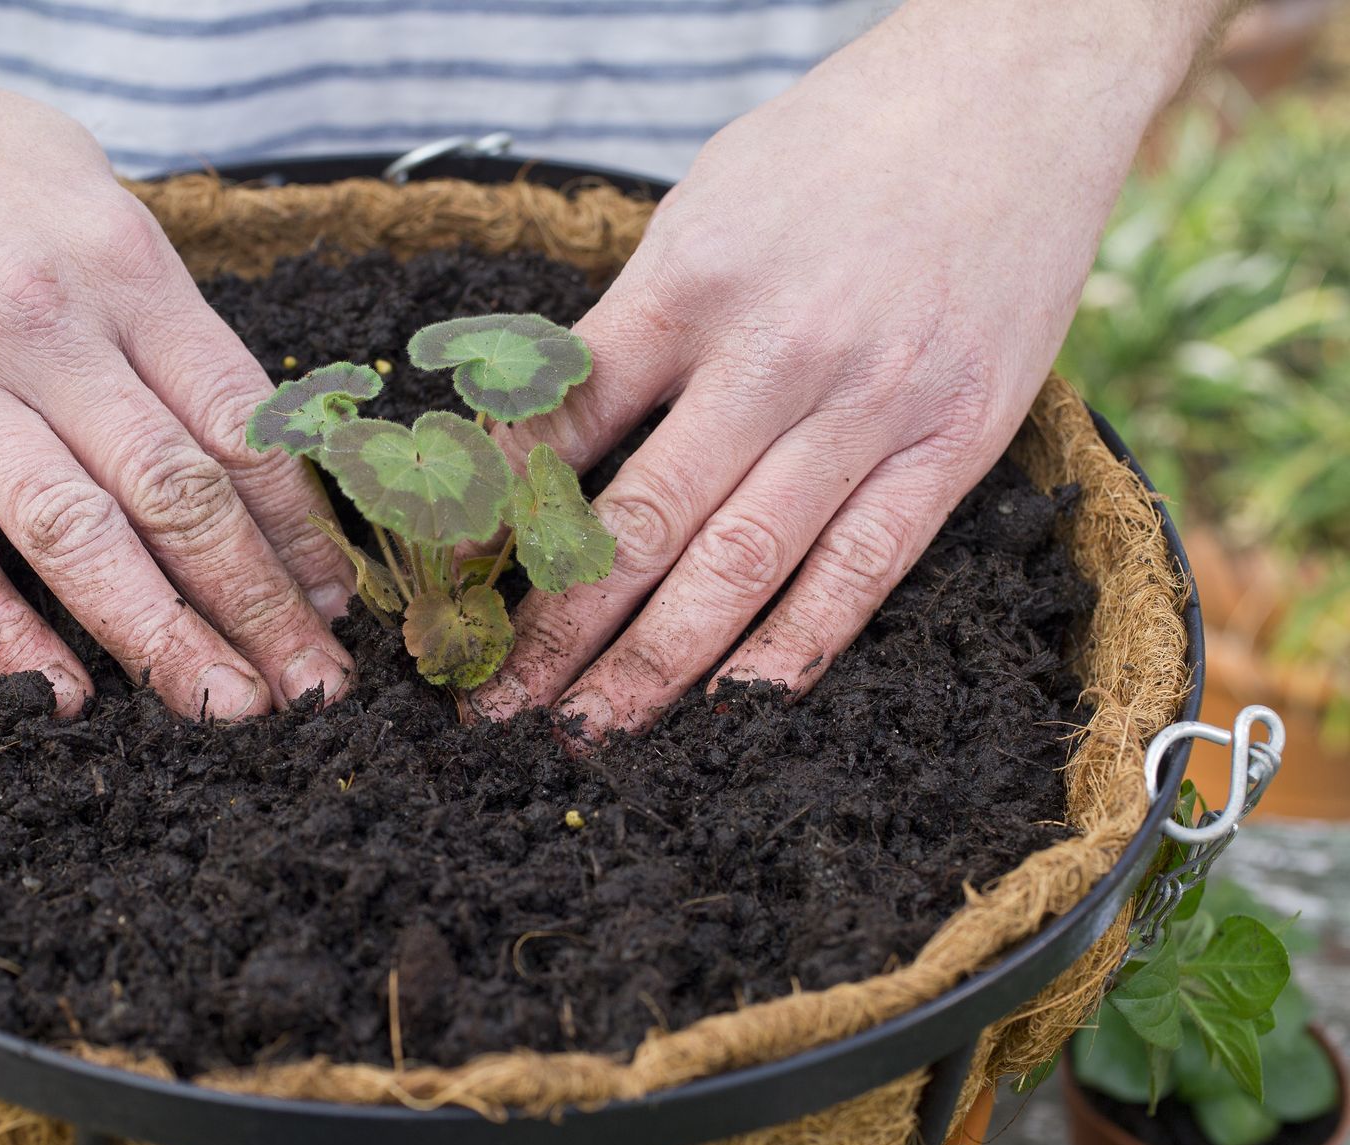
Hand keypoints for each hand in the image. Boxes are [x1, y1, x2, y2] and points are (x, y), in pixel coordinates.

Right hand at [0, 17, 353, 718]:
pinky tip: (63, 694)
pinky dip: (0, 632)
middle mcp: (40, 319)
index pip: (239, 419)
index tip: (334, 602)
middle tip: (316, 691)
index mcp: (119, 261)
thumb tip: (255, 434)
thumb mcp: (86, 188)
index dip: (298, 526)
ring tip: (225, 711)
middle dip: (258, 603)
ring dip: (160, 637)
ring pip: (72, 533)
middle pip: (176, 490)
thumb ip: (160, 310)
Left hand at [475, 0, 1216, 734]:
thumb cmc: (838, 145)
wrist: (1016, 91)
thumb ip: (632, 324)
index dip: (495, 524)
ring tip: (587, 733)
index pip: (561, 428)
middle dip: (556, 631)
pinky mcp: (956, 442)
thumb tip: (546, 440)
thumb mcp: (701, 204)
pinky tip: (735, 708)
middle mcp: (775, 354)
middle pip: (639, 522)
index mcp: (689, 284)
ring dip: (654, 667)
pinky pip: (863, 569)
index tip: (449, 593)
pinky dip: (796, 649)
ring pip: (741, 566)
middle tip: (494, 707)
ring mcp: (872, 405)